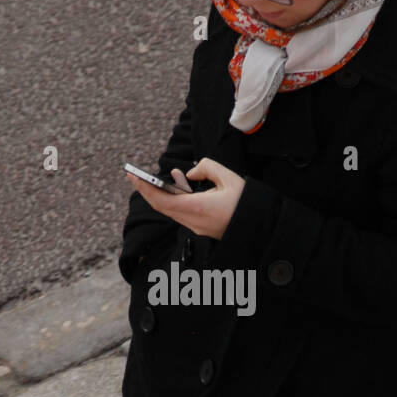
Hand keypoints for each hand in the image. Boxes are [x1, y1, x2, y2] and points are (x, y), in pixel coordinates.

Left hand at [126, 157, 245, 240]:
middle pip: (162, 207)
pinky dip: (177, 199)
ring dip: (164, 194)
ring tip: (164, 176)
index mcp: (198, 208)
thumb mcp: (229, 177)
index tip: (133, 176)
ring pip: (172, 210)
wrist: (263, 227)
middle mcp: (193, 221)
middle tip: (135, 176)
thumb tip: (189, 173)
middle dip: (148, 190)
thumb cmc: (247, 202)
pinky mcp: (203, 229)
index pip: (161, 200)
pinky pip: (183, 213)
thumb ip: (207, 168)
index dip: (145, 188)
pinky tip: (181, 186)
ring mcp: (197, 228)